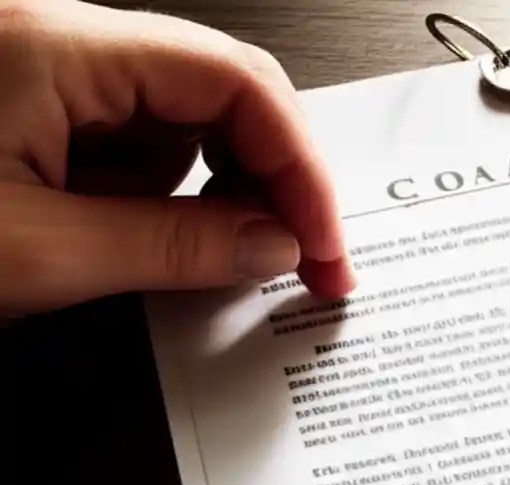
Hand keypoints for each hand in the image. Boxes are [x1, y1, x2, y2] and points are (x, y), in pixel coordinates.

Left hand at [0, 0, 354, 317]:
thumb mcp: (36, 254)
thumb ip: (169, 247)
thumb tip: (273, 245)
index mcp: (58, 49)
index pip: (234, 81)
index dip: (298, 165)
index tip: (320, 240)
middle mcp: (60, 46)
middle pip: (221, 95)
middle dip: (273, 179)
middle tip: (308, 258)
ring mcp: (47, 79)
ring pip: (183, 128)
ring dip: (217, 195)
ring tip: (226, 260)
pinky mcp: (37, 119)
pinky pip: (136, 151)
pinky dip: (165, 202)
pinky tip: (160, 244)